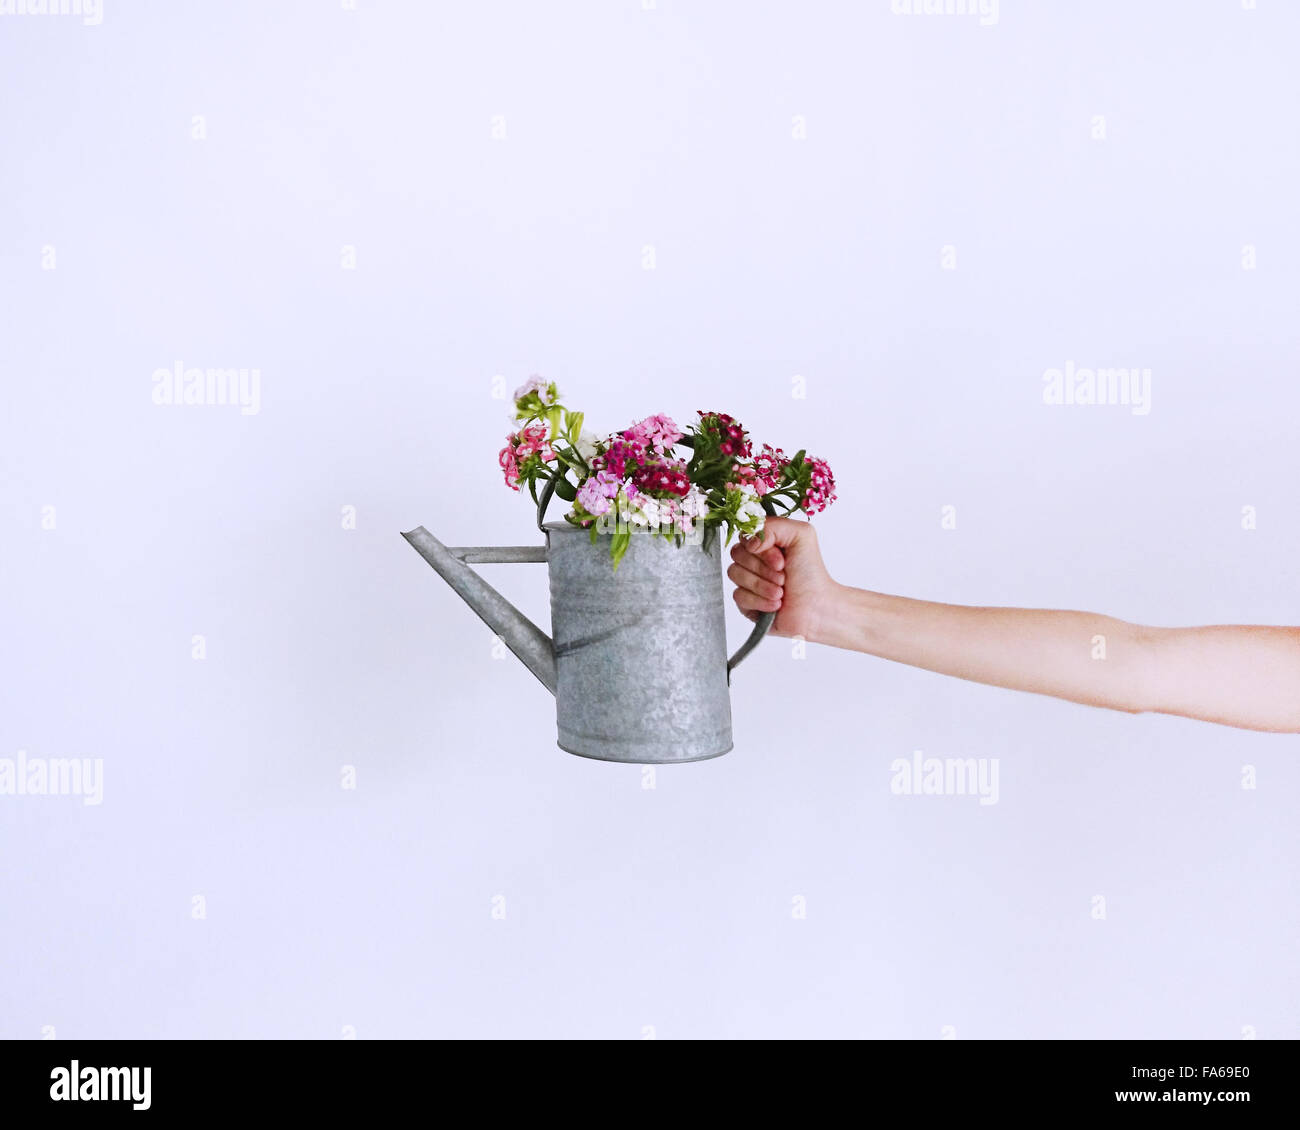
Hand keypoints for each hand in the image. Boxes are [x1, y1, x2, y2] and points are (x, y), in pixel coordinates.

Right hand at [727, 516, 838, 640]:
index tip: (781, 561)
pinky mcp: (744, 601)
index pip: (745, 536)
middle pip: (736, 554)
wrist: (816, 607)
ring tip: (781, 593)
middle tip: (783, 576)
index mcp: (765, 541)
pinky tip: (775, 604)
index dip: (761, 549)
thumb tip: (750, 543)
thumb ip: (774, 525)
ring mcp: (747, 580)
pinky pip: (738, 595)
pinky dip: (760, 601)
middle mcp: (753, 558)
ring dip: (762, 585)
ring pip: (735, 574)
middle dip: (763, 568)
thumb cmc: (811, 573)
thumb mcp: (801, 535)